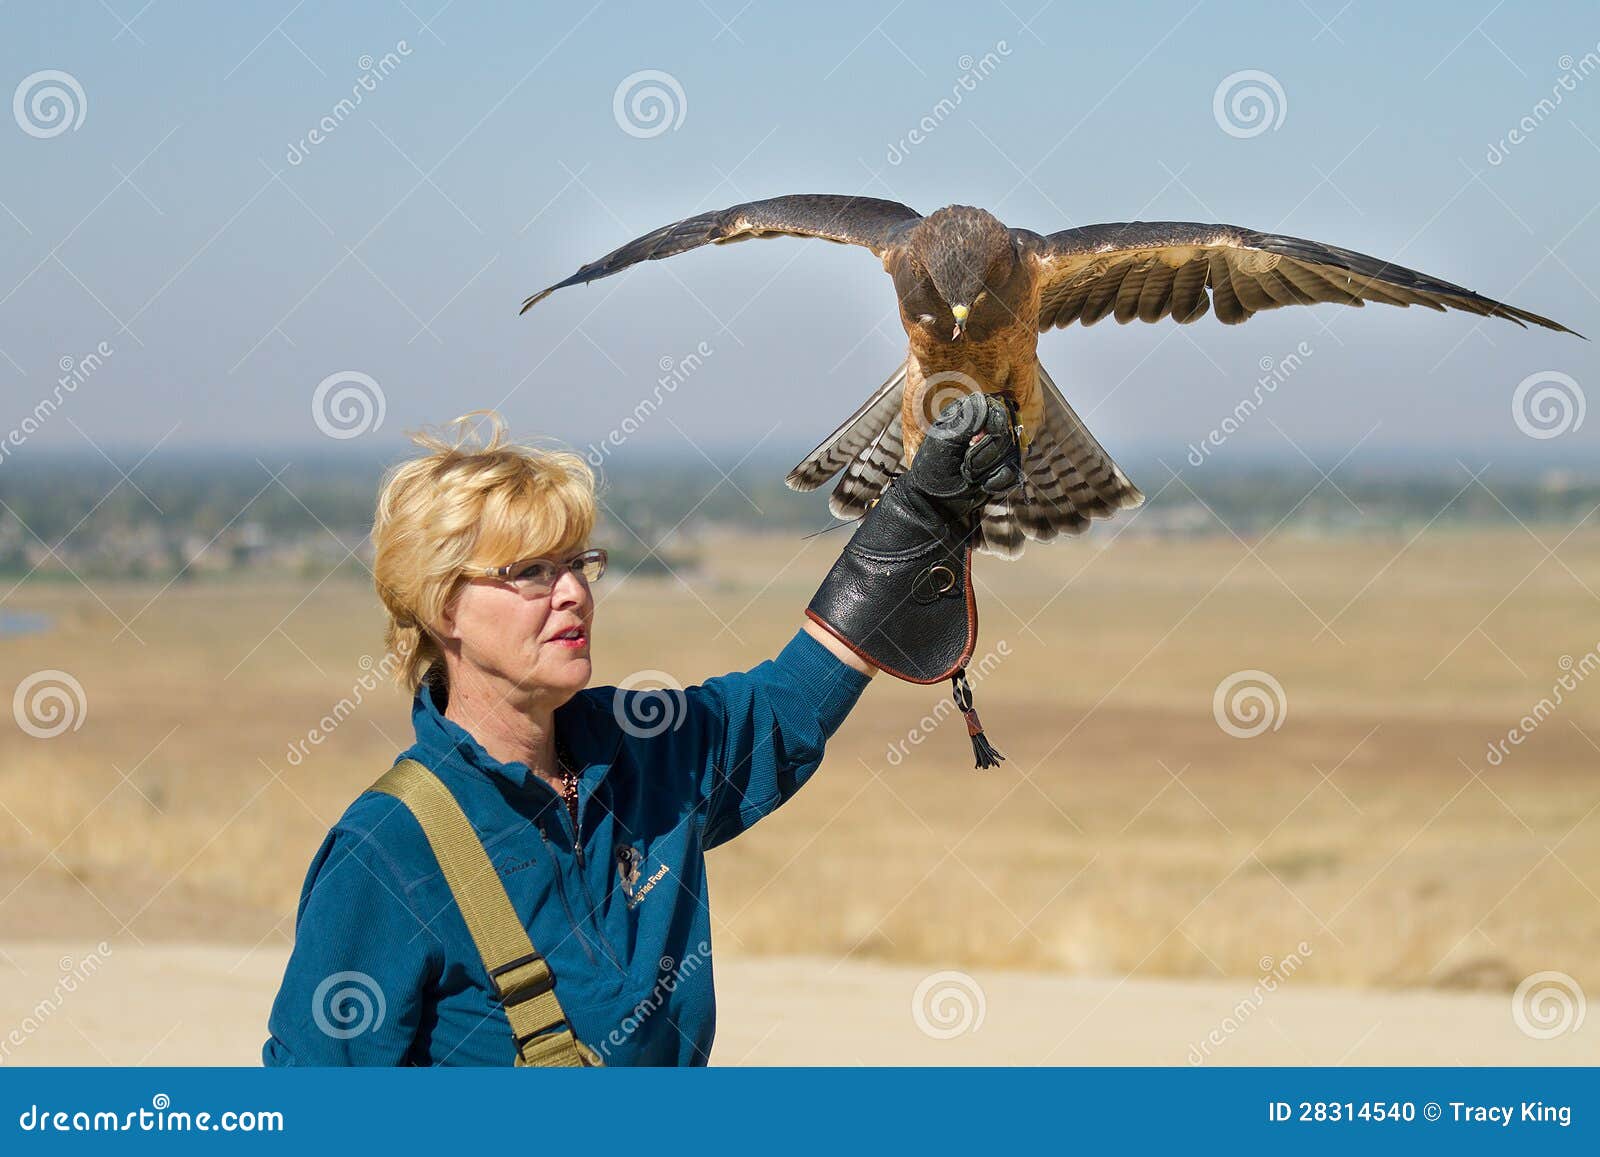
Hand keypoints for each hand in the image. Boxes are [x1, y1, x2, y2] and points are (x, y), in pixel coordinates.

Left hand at [888, 392, 1023, 545]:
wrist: (936, 501)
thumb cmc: (933, 467)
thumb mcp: (944, 440)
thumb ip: (967, 420)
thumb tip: (986, 402)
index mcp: (969, 415)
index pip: (995, 409)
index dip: (989, 426)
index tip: (971, 440)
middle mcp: (986, 430)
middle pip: (1005, 433)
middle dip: (984, 452)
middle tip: (964, 461)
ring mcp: (997, 450)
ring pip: (1010, 453)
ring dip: (986, 468)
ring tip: (968, 473)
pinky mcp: (1003, 469)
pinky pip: (1012, 472)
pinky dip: (995, 481)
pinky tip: (981, 484)